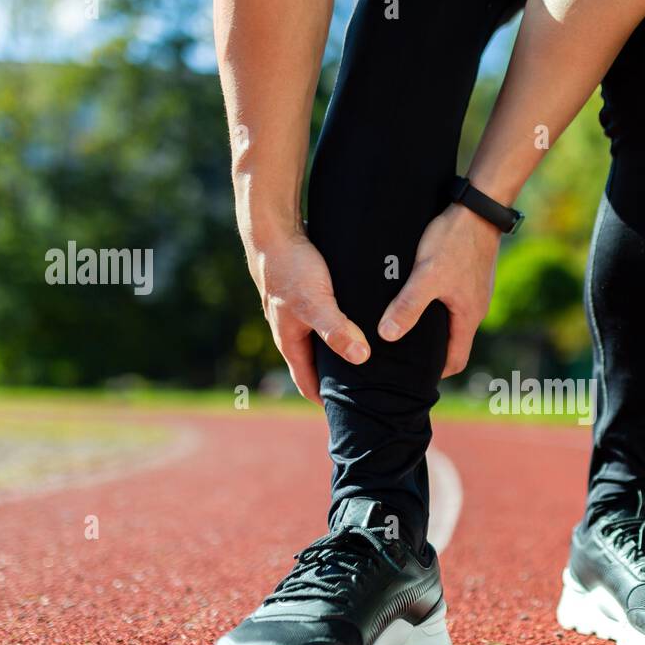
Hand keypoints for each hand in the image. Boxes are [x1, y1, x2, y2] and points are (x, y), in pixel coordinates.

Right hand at [245, 231, 369, 404]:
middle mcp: (292, 331)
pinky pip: (327, 319)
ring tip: (372, 361)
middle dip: (339, 381)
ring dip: (342, 353)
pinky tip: (364, 325)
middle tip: (369, 393)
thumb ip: (336, 329)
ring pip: (322, 342)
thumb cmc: (290, 267)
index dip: (328, 401)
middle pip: (317, 366)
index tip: (352, 414)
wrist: (272, 230)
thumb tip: (360, 358)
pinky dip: (343, 328)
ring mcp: (298, 313)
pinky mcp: (307, 294)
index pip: (308, 384)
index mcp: (290, 342)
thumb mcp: (315, 301)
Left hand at [377, 205, 500, 377]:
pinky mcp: (470, 273)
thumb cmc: (454, 240)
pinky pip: (454, 298)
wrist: (479, 207)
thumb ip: (408, 306)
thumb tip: (387, 335)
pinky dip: (438, 304)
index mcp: (468, 317)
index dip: (436, 373)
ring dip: (433, 326)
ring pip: (453, 319)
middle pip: (454, 342)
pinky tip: (418, 293)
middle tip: (403, 352)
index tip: (414, 375)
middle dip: (431, 351)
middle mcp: (476, 308)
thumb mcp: (426, 275)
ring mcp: (475, 290)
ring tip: (406, 323)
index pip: (456, 361)